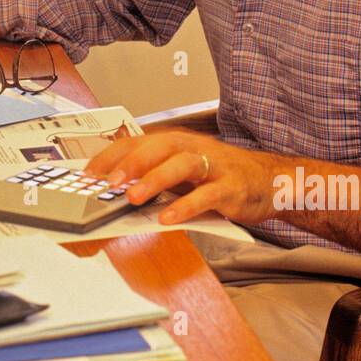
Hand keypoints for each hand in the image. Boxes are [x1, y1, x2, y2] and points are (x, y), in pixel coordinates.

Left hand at [84, 129, 278, 226]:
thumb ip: (156, 175)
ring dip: (155, 179)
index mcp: (178, 144)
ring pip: (182, 165)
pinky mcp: (232, 188)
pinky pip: (207, 196)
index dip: (113, 155)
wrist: (271, 179)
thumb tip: (117, 188)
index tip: (89, 172)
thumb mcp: (184, 171)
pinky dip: (186, 206)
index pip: (140, 142)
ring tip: (133, 197)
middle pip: (160, 146)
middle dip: (132, 162)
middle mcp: (195, 149)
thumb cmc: (221, 175)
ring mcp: (215, 167)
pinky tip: (169, 218)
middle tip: (108, 181)